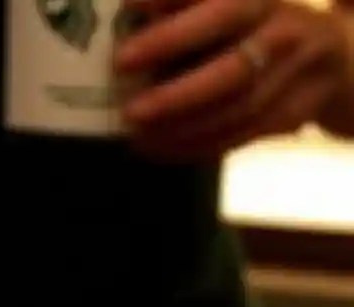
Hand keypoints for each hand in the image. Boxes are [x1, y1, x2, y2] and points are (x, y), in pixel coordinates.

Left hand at [116, 0, 351, 158]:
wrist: (328, 51)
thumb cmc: (251, 22)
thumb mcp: (223, 2)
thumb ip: (179, 3)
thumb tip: (130, 8)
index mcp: (260, 2)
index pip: (220, 14)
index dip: (171, 37)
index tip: (123, 59)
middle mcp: (286, 35)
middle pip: (233, 74)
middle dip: (176, 98)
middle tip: (130, 112)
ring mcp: (296, 77)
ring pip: (238, 113)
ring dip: (182, 130)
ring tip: (137, 135)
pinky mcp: (293, 114)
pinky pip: (240, 136)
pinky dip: (194, 146)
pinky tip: (158, 147)